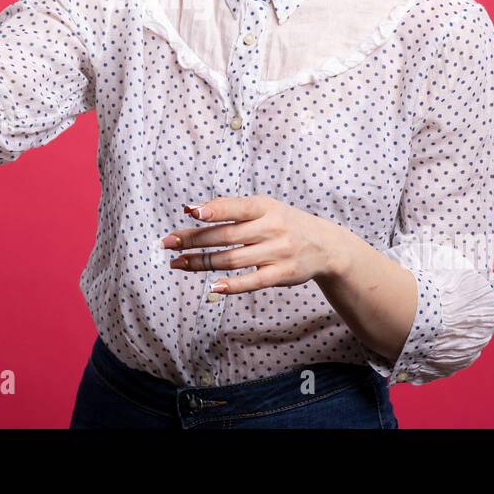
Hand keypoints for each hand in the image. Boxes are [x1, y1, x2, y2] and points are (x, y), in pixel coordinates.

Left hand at [163, 195, 349, 293]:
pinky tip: (212, 287)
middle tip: (168, 243)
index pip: (236, 207)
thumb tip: (190, 209)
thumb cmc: (283, 223)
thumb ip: (230, 208)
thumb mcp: (264, 208)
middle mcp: (272, 228)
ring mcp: (278, 253)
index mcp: (266, 207)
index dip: (214, 210)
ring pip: (233, 260)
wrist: (325, 245)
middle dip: (194, 240)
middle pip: (227, 236)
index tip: (190, 212)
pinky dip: (231, 285)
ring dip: (202, 263)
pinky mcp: (282, 275)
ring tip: (179, 263)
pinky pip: (253, 281)